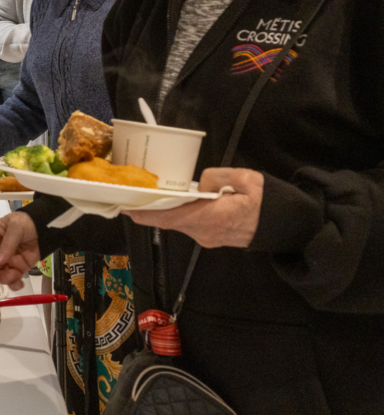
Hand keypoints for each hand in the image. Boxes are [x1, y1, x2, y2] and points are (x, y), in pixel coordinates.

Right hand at [0, 212, 39, 290]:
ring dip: (4, 279)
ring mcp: (5, 261)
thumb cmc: (26, 223)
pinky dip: (14, 285)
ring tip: (16, 275)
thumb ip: (7, 244)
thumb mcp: (16, 227)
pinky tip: (19, 284)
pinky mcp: (16, 269)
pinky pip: (11, 281)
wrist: (44, 229)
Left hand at [123, 168, 262, 248]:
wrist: (288, 226)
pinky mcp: (212, 237)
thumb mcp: (247, 180)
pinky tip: (167, 204)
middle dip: (147, 211)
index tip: (127, 208)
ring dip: (161, 212)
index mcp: (212, 217)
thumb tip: (201, 184)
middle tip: (127, 198)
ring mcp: (208, 237)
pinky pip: (188, 225)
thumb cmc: (268, 202)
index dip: (147, 214)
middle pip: (169, 221)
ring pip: (178, 223)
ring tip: (143, 198)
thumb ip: (218, 177)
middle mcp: (206, 232)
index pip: (171, 217)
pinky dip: (175, 215)